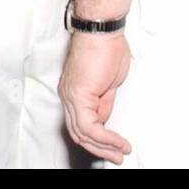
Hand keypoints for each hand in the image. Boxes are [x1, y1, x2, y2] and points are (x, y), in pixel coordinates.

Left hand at [58, 32, 132, 163]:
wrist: (102, 31)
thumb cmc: (106, 48)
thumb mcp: (109, 83)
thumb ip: (103, 103)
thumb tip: (104, 119)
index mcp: (73, 91)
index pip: (80, 123)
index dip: (96, 138)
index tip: (112, 146)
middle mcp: (68, 95)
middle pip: (78, 131)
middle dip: (99, 148)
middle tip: (116, 156)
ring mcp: (70, 95)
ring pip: (82, 132)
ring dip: (104, 146)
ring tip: (120, 152)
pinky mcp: (78, 95)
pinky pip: (89, 126)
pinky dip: (105, 137)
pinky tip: (117, 141)